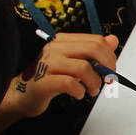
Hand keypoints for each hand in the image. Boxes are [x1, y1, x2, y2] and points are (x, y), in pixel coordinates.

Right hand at [4, 32, 120, 117]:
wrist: (23, 94)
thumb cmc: (50, 79)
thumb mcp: (74, 62)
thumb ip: (92, 52)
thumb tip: (112, 40)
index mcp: (63, 41)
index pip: (95, 40)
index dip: (110, 56)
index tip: (111, 70)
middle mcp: (54, 48)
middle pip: (92, 49)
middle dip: (107, 66)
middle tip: (107, 80)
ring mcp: (47, 64)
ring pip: (83, 68)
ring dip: (94, 83)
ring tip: (92, 90)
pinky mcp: (42, 82)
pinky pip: (69, 83)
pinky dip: (79, 91)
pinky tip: (78, 94)